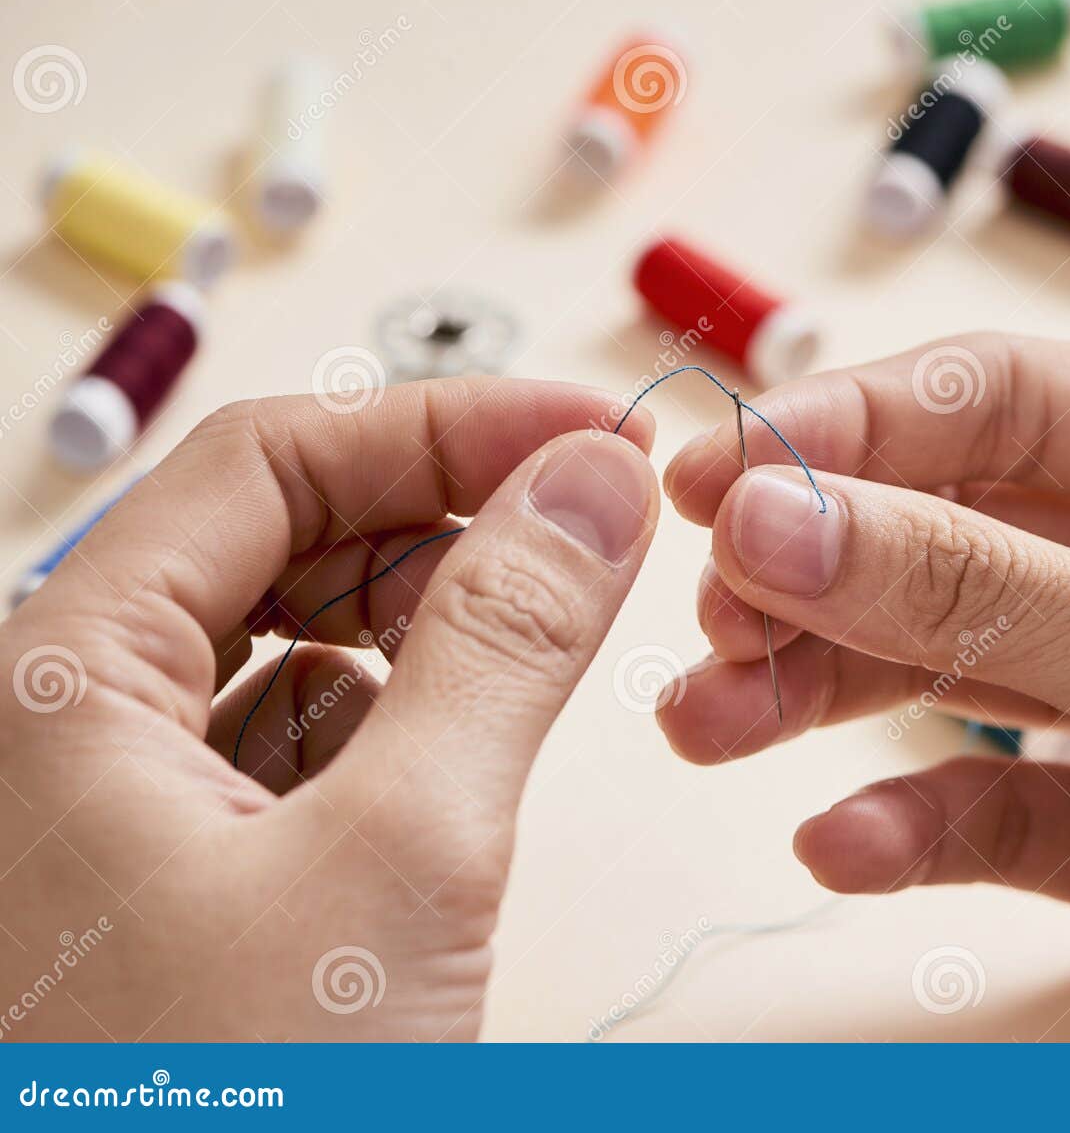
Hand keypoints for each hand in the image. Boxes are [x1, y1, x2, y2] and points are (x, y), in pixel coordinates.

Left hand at [0, 379, 657, 1039]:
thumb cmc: (220, 1116)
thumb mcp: (399, 859)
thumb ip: (505, 641)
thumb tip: (593, 486)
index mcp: (58, 682)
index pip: (270, 460)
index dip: (446, 424)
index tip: (589, 434)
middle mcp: (61, 727)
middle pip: (269, 536)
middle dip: (439, 516)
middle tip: (587, 526)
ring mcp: (110, 809)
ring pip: (284, 638)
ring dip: (420, 615)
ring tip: (537, 637)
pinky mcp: (172, 881)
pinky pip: (286, 739)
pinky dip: (389, 713)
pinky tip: (453, 748)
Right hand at [659, 333, 1069, 1041]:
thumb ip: (991, 595)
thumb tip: (781, 518)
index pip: (1003, 402)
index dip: (850, 431)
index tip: (721, 477)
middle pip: (951, 530)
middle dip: (821, 570)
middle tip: (711, 614)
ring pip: (945, 663)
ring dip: (821, 690)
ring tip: (710, 724)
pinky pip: (986, 801)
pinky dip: (905, 820)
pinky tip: (839, 842)